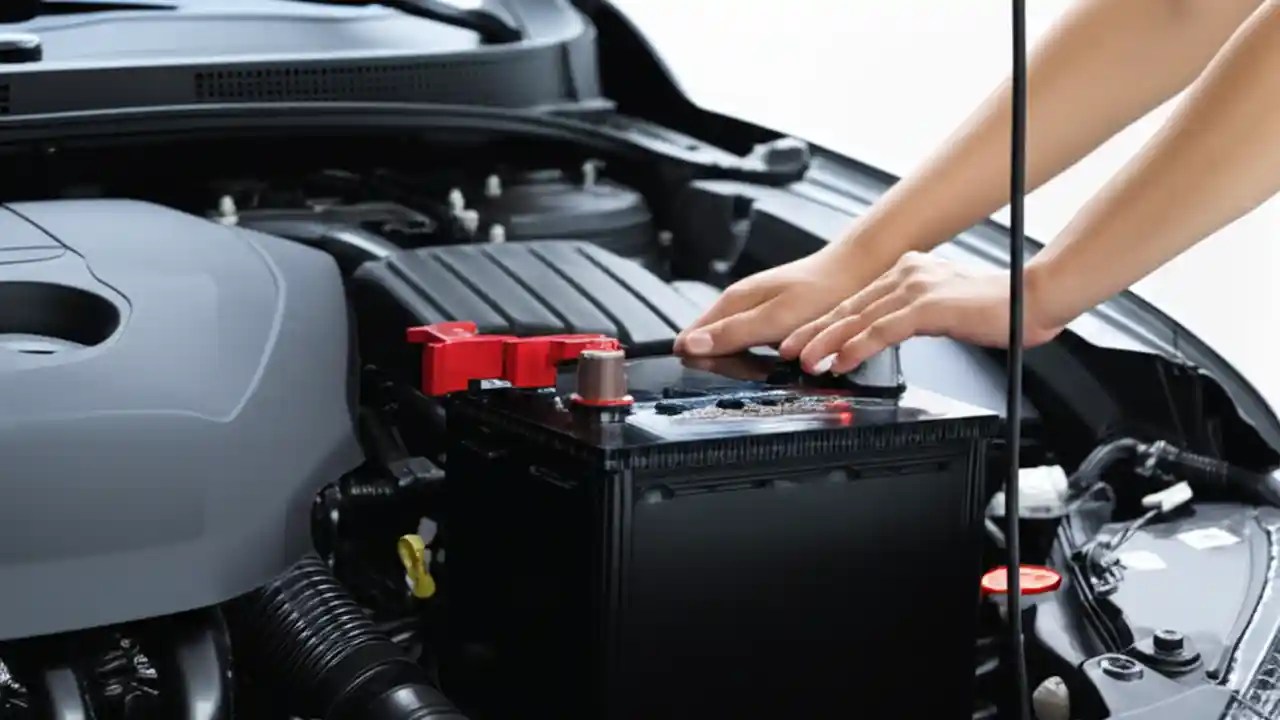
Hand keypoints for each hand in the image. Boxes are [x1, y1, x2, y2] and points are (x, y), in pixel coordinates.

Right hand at [675, 244, 884, 356]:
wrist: (858, 271)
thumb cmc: (822, 292)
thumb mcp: (774, 319)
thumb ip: (732, 333)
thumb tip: (687, 346)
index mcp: (731, 303)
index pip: (692, 340)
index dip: (709, 362)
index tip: (739, 370)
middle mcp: (737, 306)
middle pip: (712, 349)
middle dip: (734, 367)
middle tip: (767, 369)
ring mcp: (753, 313)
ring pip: (733, 351)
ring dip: (752, 367)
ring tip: (780, 365)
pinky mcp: (770, 320)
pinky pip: (754, 348)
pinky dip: (767, 360)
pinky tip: (786, 360)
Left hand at [778, 252, 1063, 373]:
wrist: (1035, 300)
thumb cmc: (998, 309)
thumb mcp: (944, 308)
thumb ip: (914, 315)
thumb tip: (888, 333)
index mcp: (910, 271)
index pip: (857, 300)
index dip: (827, 322)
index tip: (804, 338)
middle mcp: (908, 273)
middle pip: (849, 306)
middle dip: (814, 331)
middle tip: (788, 349)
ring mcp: (916, 287)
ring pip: (858, 318)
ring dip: (827, 342)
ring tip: (806, 360)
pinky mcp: (928, 306)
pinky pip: (882, 330)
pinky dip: (856, 346)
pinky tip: (840, 361)